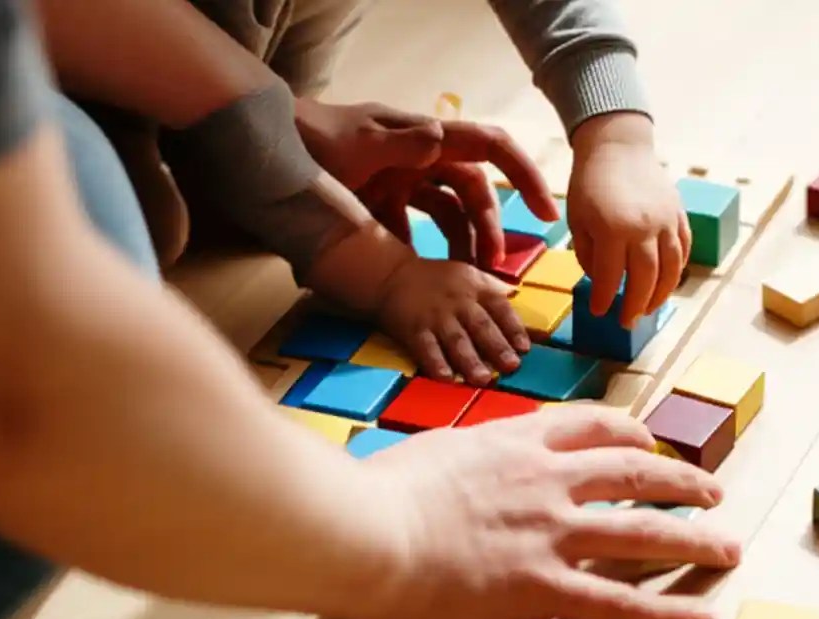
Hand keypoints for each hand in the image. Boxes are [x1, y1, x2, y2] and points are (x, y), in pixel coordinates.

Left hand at [295, 98, 558, 268]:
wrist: (272, 145)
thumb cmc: (317, 138)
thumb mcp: (360, 142)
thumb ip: (401, 142)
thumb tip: (440, 139)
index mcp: (430, 138)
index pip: (492, 148)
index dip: (524, 176)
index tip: (546, 212)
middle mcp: (425, 158)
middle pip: (473, 195)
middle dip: (488, 231)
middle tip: (491, 268)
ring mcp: (406, 180)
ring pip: (450, 216)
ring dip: (461, 246)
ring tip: (463, 280)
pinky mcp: (385, 201)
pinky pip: (417, 230)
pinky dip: (422, 253)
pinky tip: (420, 281)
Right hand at [355, 406, 740, 618]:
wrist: (362, 527)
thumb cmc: (376, 490)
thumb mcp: (431, 450)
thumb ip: (469, 454)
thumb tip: (470, 462)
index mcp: (516, 439)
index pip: (593, 424)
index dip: (631, 432)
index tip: (649, 440)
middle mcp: (547, 477)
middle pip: (636, 470)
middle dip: (682, 479)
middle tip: (711, 490)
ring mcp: (551, 530)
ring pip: (646, 531)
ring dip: (695, 541)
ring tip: (728, 550)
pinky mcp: (543, 585)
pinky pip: (620, 602)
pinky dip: (667, 613)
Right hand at [376, 255, 529, 384]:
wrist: (392, 276)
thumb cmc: (437, 280)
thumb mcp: (469, 275)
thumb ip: (493, 290)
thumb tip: (520, 301)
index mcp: (475, 288)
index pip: (499, 308)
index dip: (513, 328)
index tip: (524, 347)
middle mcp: (458, 302)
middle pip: (480, 326)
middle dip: (497, 347)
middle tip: (511, 366)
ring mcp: (435, 316)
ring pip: (456, 340)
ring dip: (470, 360)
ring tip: (482, 379)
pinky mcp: (414, 329)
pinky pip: (426, 348)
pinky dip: (435, 363)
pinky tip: (446, 377)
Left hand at [568, 113, 690, 328]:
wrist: (618, 146)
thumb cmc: (590, 184)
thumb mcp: (578, 219)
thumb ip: (589, 254)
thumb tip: (604, 281)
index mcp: (613, 229)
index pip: (611, 276)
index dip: (605, 299)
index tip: (600, 312)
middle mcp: (644, 227)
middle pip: (646, 278)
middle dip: (636, 305)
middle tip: (627, 322)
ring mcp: (666, 221)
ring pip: (671, 268)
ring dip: (661, 293)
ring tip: (649, 309)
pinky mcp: (678, 213)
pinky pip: (683, 248)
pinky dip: (678, 269)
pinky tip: (667, 282)